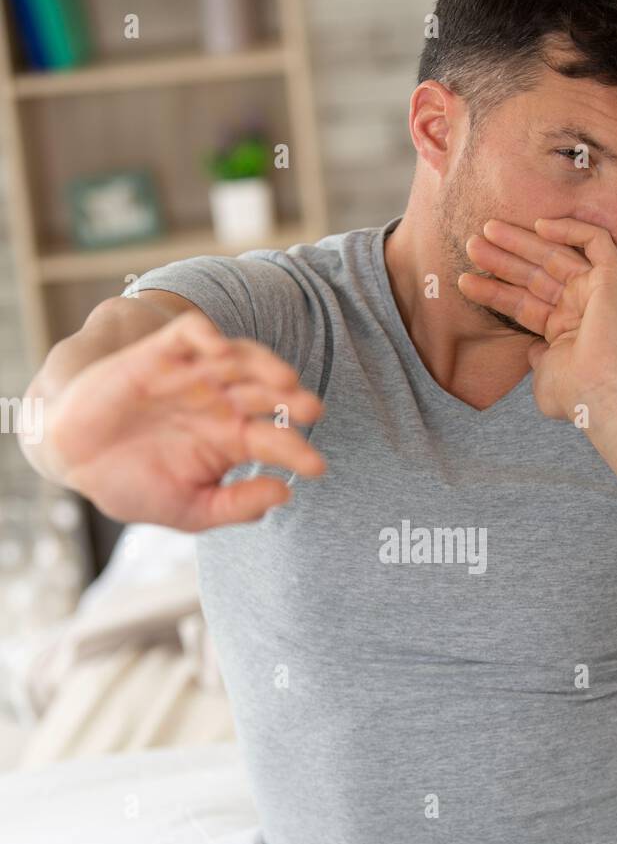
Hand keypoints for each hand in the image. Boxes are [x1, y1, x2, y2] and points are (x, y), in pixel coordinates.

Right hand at [45, 309, 326, 529]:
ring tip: (285, 380)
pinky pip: (192, 334)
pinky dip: (210, 336)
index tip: (315, 467)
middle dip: (292, 399)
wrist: (74, 464)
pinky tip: (222, 352)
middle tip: (311, 410)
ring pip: (241, 358)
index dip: (297, 450)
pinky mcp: (159, 357)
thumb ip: (235, 505)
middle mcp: (219, 403)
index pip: (275, 438)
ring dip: (265, 364)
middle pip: (267, 392)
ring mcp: (192, 377)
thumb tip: (284, 494)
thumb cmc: (134, 484)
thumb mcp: (190, 509)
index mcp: (231, 439)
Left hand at [458, 217, 616, 425]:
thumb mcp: (542, 375)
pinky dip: (571, 229)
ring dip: (521, 241)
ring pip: (557, 254)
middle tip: (471, 244)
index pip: (523, 303)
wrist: (599, 394)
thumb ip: (536, 359)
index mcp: (564, 330)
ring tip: (485, 230)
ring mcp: (597, 292)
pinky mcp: (614, 279)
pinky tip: (538, 225)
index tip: (464, 280)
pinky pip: (596, 241)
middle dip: (503, 258)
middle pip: (535, 274)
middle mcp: (581, 308)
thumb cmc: (571, 393)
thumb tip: (533, 349)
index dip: (494, 291)